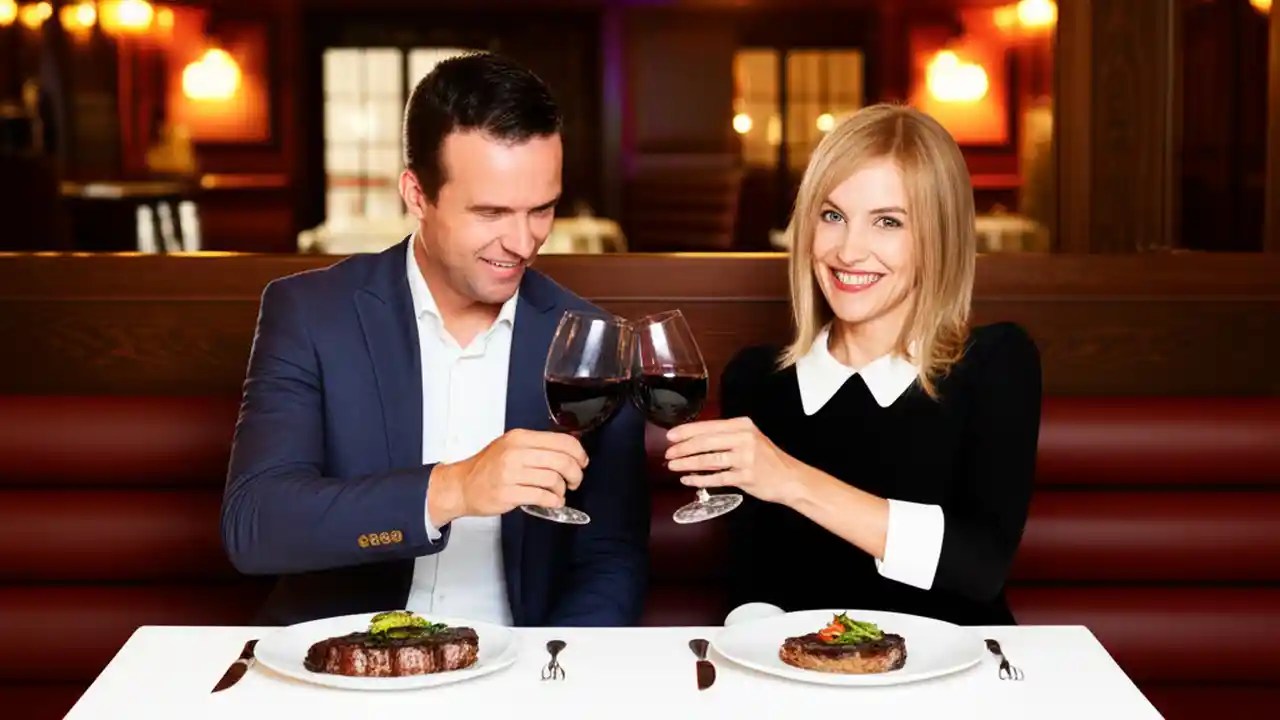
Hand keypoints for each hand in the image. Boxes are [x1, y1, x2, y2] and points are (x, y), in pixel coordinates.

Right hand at [428, 429, 587, 525]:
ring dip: (562, 490)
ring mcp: (510, 474)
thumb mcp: (511, 446)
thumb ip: (537, 446)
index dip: (578, 453)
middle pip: (561, 461)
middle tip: (575, 480)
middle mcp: (515, 453)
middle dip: (575, 473)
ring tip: (559, 493)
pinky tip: (552, 501)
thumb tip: (569, 451)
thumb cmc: (487, 468)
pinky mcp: (508, 494)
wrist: (461, 485)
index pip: (562, 441)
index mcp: (519, 438)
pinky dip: (553, 501)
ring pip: (554, 480)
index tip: (582, 461)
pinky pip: (542, 497)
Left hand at [665, 417, 802, 505]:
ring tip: (673, 466)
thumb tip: (693, 440)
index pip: (709, 426)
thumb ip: (726, 437)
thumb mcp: (749, 439)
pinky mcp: (745, 477)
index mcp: (742, 425)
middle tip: (668, 454)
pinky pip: (717, 478)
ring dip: (687, 463)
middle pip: (706, 442)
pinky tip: (688, 480)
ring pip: (709, 460)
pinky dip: (699, 479)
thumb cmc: (767, 459)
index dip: (687, 432)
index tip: (670, 436)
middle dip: (683, 448)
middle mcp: (744, 439)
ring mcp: (745, 458)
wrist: (790, 478)